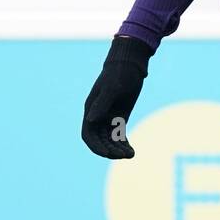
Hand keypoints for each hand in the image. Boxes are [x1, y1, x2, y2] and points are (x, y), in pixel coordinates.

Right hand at [81, 36, 149, 158]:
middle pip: (100, 141)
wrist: (131, 64)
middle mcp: (98, 116)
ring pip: (110, 140)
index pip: (88, 134)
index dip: (95, 146)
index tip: (107, 153)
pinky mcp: (120, 117)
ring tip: (130, 155)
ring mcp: (109, 118)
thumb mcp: (112, 88)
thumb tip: (91, 120)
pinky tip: (131, 151)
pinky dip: (124, 144)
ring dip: (118, 149)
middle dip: (110, 150)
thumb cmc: (119, 73)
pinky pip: (119, 136)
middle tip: (123, 155)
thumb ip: (102, 103)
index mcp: (91, 110)